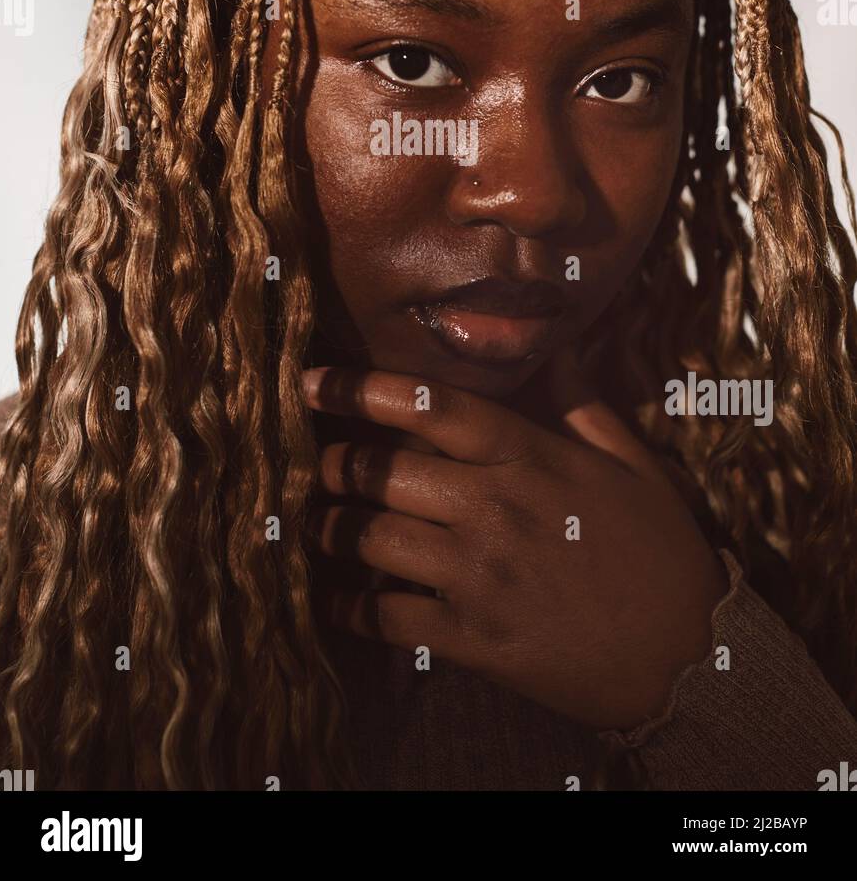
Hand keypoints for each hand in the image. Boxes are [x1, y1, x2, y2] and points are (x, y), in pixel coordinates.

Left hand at [303, 366, 728, 731]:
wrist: (689, 659)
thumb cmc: (661, 553)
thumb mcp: (633, 465)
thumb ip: (583, 403)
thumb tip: (558, 344)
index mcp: (532, 459)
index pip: (430, 408)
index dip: (360, 388)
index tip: (313, 381)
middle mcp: (496, 510)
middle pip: (382, 472)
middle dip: (334, 464)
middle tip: (318, 461)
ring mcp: (481, 577)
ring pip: (373, 540)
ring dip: (333, 530)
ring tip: (320, 524)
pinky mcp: (473, 640)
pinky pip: (387, 617)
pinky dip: (351, 608)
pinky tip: (337, 599)